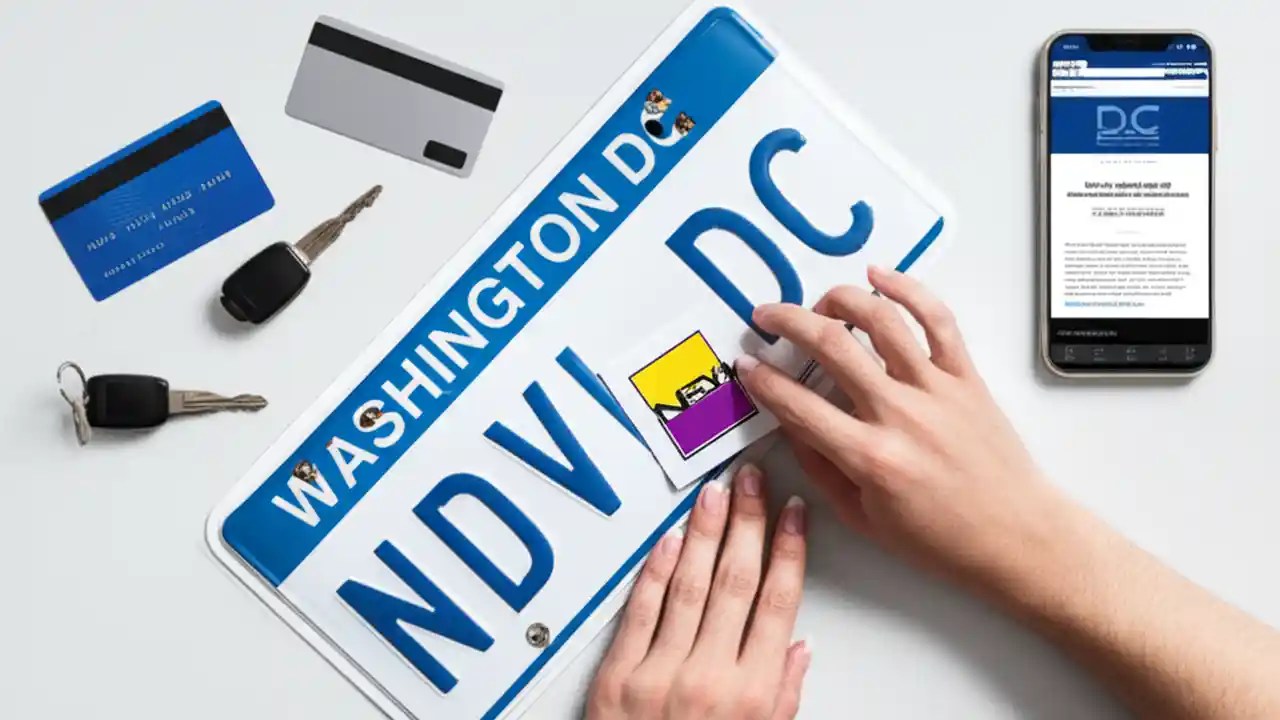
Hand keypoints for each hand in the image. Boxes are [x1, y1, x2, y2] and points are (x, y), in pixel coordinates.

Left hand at [586, 465, 810, 719]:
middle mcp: (709, 678)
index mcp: (752, 696)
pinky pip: (641, 610)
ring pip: (689, 585)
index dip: (788, 551)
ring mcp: (659, 674)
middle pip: (736, 582)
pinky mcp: (617, 677)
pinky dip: (656, 571)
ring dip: (705, 532)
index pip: (777, 603)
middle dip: (748, 523)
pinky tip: (669, 538)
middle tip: (753, 482)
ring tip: (716, 495)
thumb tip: (797, 646)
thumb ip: (781, 696)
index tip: (792, 516)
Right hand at [735, 266, 1075, 597]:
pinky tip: (880, 275)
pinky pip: (937, 319)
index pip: (798, 404)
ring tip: (819, 302)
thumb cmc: (941, 539)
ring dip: (840, 299)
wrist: (1016, 537)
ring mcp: (936, 390)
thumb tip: (792, 425)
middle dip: (786, 322)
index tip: (747, 366)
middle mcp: (900, 415)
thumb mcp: (863, 518)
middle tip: (766, 317)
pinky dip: (908, 289)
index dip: (762, 380)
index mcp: (870, 457)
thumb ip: (821, 469)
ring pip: (881, 320)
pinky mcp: (965, 377)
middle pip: (831, 345)